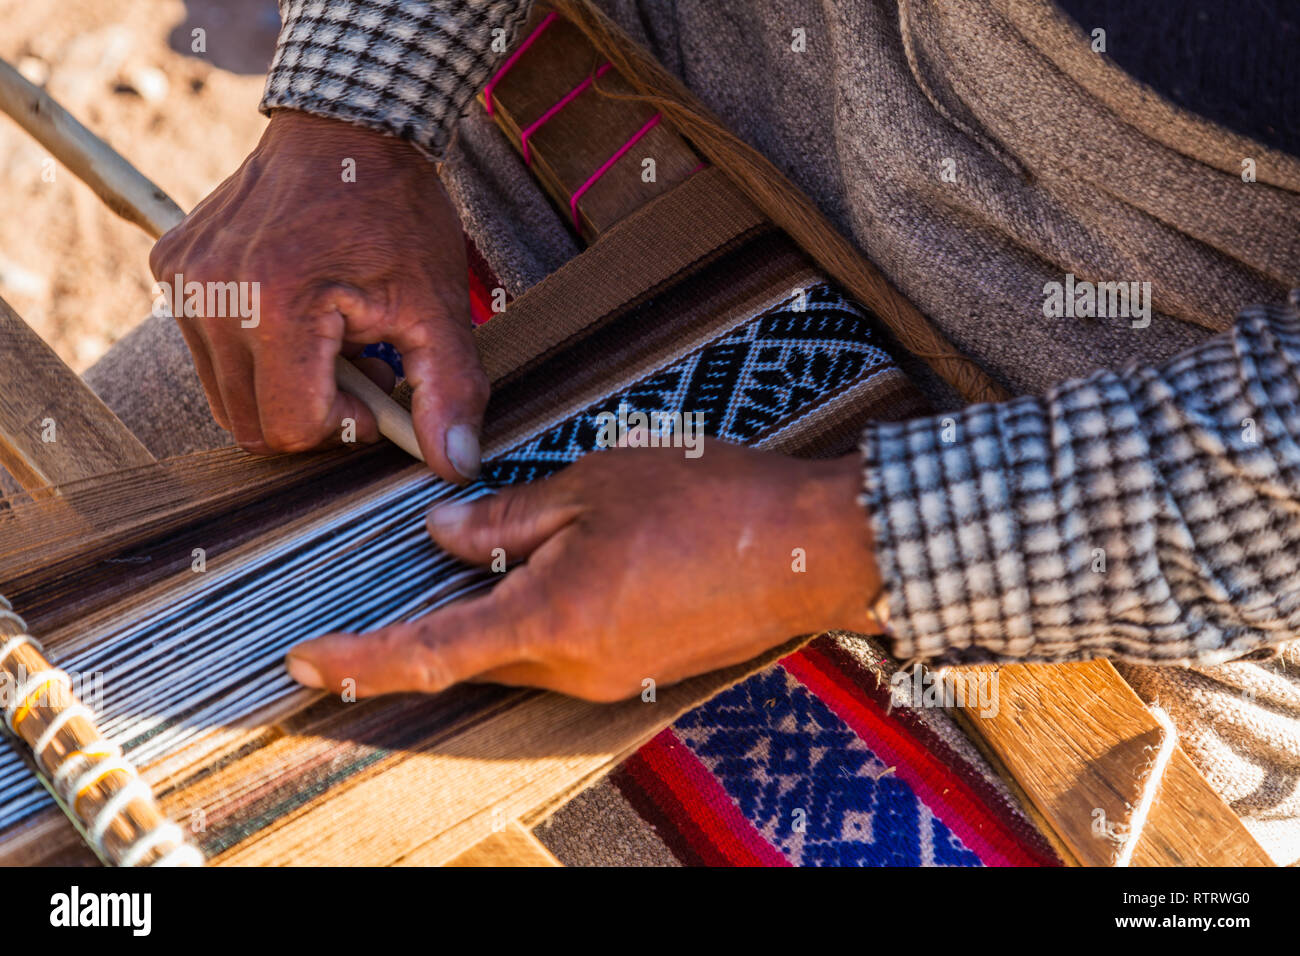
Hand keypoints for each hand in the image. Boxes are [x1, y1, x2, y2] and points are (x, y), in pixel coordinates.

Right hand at [149, 110, 486, 481]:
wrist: (345, 126)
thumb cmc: (395, 211)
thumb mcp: (437, 305)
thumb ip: (449, 391)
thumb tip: (455, 465)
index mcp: (277, 307)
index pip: (291, 428)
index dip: (344, 427)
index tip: (378, 390)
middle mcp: (214, 297)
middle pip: (252, 425)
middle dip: (312, 413)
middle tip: (360, 367)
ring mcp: (184, 284)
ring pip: (226, 397)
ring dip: (283, 386)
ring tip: (332, 338)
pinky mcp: (172, 270)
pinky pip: (207, 352)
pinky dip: (254, 352)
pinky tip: (298, 313)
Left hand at [286, 441, 881, 700]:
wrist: (810, 550)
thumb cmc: (707, 503)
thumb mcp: (592, 485)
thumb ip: (507, 518)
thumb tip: (444, 533)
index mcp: (551, 619)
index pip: (431, 651)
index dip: (361, 661)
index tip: (306, 664)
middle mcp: (574, 668)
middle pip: (473, 656)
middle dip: (431, 626)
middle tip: (411, 578)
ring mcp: (610, 678)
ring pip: (519, 651)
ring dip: (497, 611)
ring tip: (519, 546)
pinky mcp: (639, 671)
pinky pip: (564, 651)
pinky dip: (541, 615)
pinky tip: (565, 566)